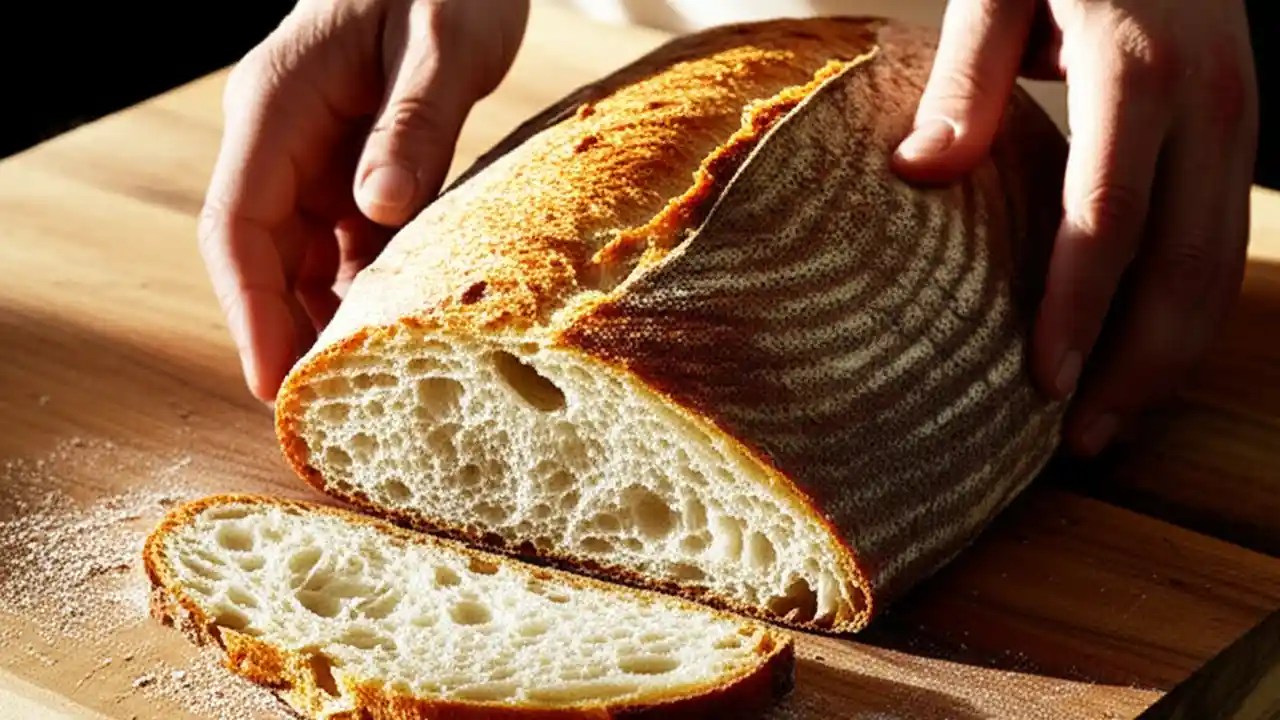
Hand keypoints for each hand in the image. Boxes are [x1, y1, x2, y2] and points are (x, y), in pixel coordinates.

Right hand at [198, 0, 528, 402]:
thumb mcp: (441, 44)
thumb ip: (413, 124)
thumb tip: (379, 211)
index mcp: (278, 103)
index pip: (238, 224)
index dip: (250, 309)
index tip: (274, 379)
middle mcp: (282, 132)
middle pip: (260, 249)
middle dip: (283, 326)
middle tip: (326, 404)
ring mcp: (314, 146)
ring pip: (300, 249)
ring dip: (322, 310)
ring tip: (361, 379)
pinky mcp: (352, 156)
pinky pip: (343, 233)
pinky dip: (361, 279)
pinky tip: (392, 319)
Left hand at [892, 0, 1257, 456]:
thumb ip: (966, 77)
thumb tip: (921, 172)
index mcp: (1138, 68)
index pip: (1109, 216)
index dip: (1077, 309)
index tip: (1042, 383)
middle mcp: (1209, 104)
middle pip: (1185, 266)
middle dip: (1138, 366)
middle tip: (1080, 441)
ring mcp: (1238, 121)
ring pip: (1220, 266)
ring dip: (1170, 356)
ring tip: (1109, 422)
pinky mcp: (1239, 135)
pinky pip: (1222, 241)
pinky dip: (1187, 312)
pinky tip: (1141, 355)